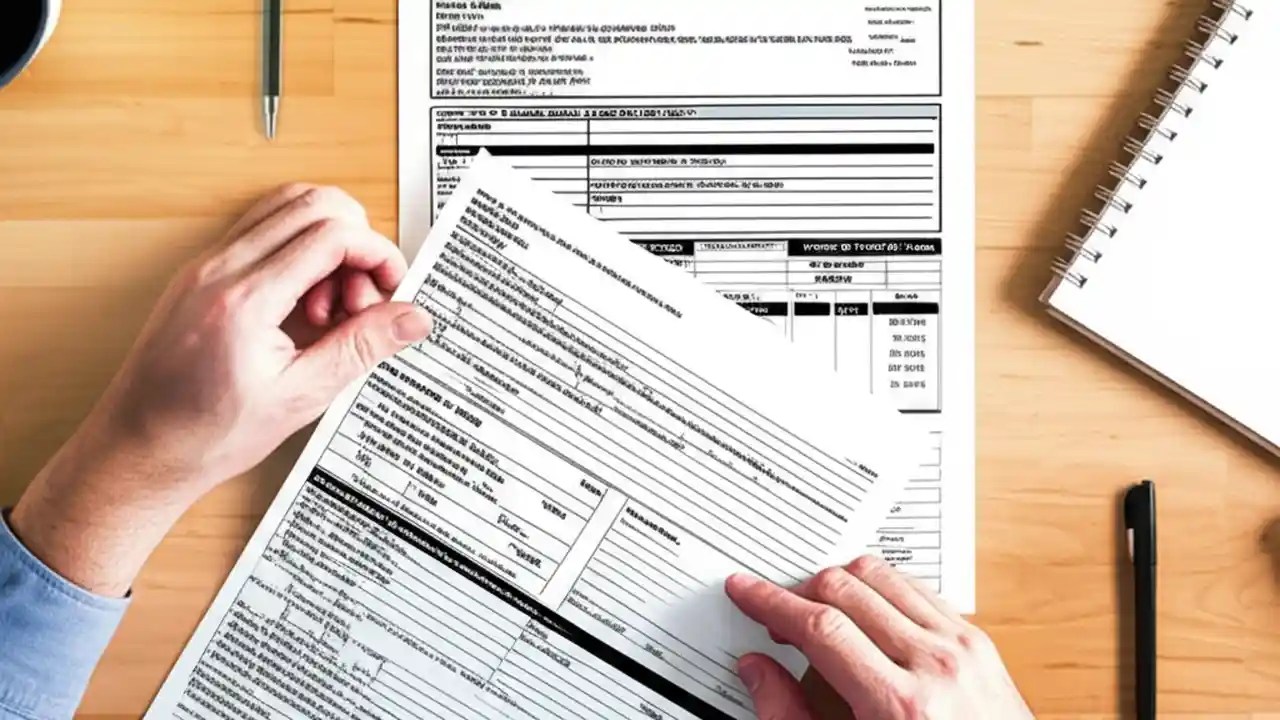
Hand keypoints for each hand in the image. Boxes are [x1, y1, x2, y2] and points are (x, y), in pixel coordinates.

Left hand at [11, 184, 432, 594]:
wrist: (141, 449)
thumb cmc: (205, 434)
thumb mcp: (299, 397)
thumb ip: (361, 348)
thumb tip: (411, 318)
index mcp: (245, 299)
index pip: (331, 234)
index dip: (377, 253)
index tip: (393, 287)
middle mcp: (220, 268)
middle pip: (312, 204)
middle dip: (357, 241)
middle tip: (366, 298)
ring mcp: (206, 265)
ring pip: (286, 208)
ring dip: (326, 241)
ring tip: (332, 305)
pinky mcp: (202, 273)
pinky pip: (262, 231)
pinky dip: (298, 250)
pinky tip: (303, 304)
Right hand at [726, 556, 1032, 719]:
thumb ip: (790, 716)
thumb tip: (757, 670)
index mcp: (898, 704)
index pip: (819, 626)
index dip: (771, 603)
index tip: (746, 591)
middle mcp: (935, 664)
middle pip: (846, 588)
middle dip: (799, 592)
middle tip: (776, 614)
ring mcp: (963, 648)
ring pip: (882, 575)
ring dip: (839, 583)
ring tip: (818, 611)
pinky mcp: (978, 642)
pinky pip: (918, 587)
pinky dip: (881, 589)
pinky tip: (864, 612)